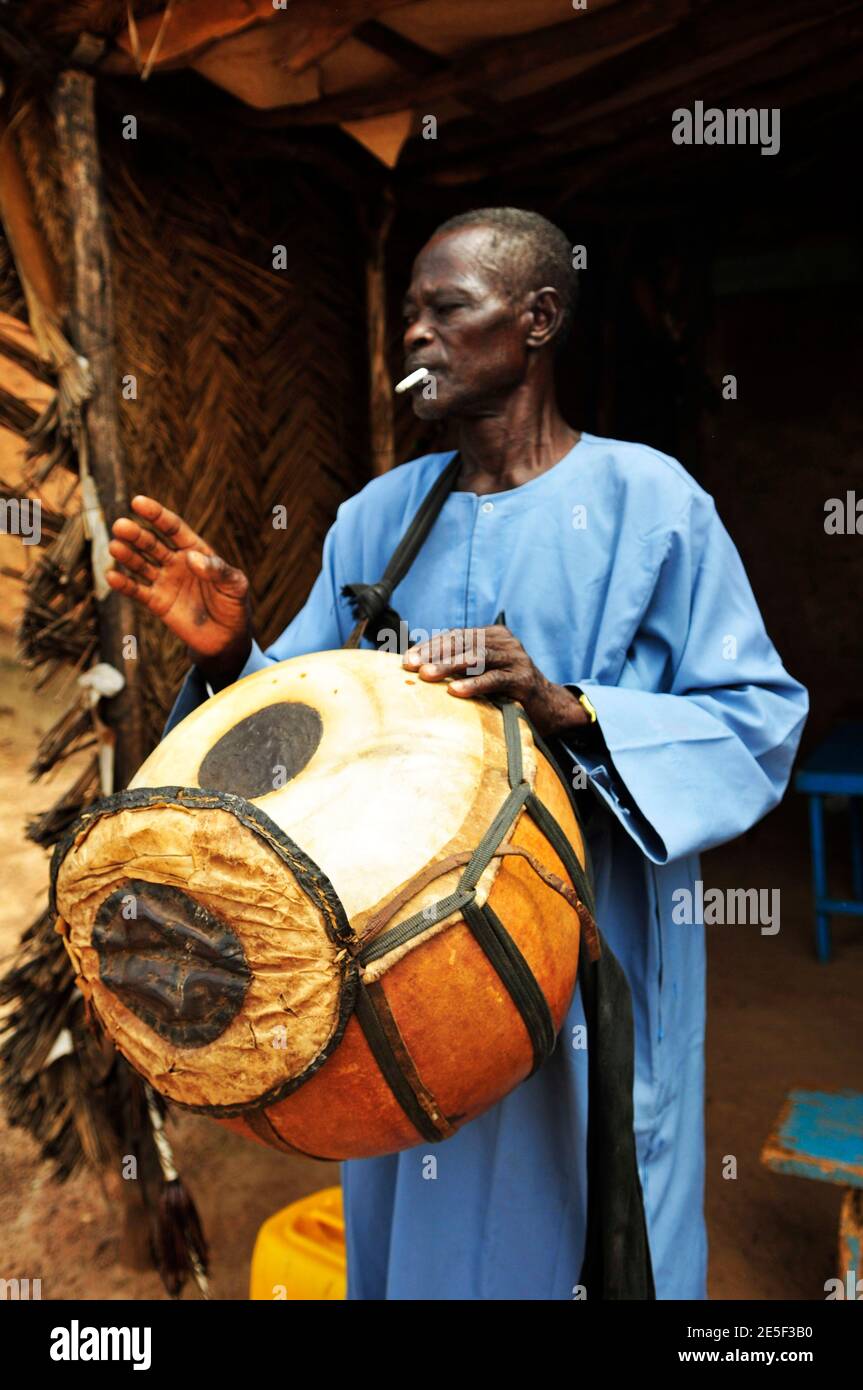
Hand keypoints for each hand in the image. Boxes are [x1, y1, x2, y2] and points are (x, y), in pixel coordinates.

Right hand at [105, 495, 252, 678]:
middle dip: (136, 534)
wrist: (227, 638)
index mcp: (196, 551)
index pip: (173, 528)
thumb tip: (192, 557)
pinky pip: (137, 591)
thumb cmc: (234, 605)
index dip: (156, 515)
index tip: (138, 502)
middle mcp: (176, 562)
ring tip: (114, 546)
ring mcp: (165, 581)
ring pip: (141, 564)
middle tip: (120, 526)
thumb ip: (217, 570)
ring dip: (127, 555)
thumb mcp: (236, 585)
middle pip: (152, 543)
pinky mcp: (157, 602)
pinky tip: (111, 576)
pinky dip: (124, 584)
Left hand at [401, 625, 588, 738]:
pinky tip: (454, 692)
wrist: (550, 709)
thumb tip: (420, 669)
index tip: (406, 659)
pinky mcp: (524, 679)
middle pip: (464, 643)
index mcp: (494, 635)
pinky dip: (473, 685)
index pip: (456, 635)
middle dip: (434, 654)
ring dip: (448, 666)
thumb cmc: (509, 693)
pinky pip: (495, 679)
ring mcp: (517, 658)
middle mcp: (506, 642)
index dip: (430, 646)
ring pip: (477, 657)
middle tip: (411, 666)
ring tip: (426, 676)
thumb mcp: (484, 673)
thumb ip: (461, 666)